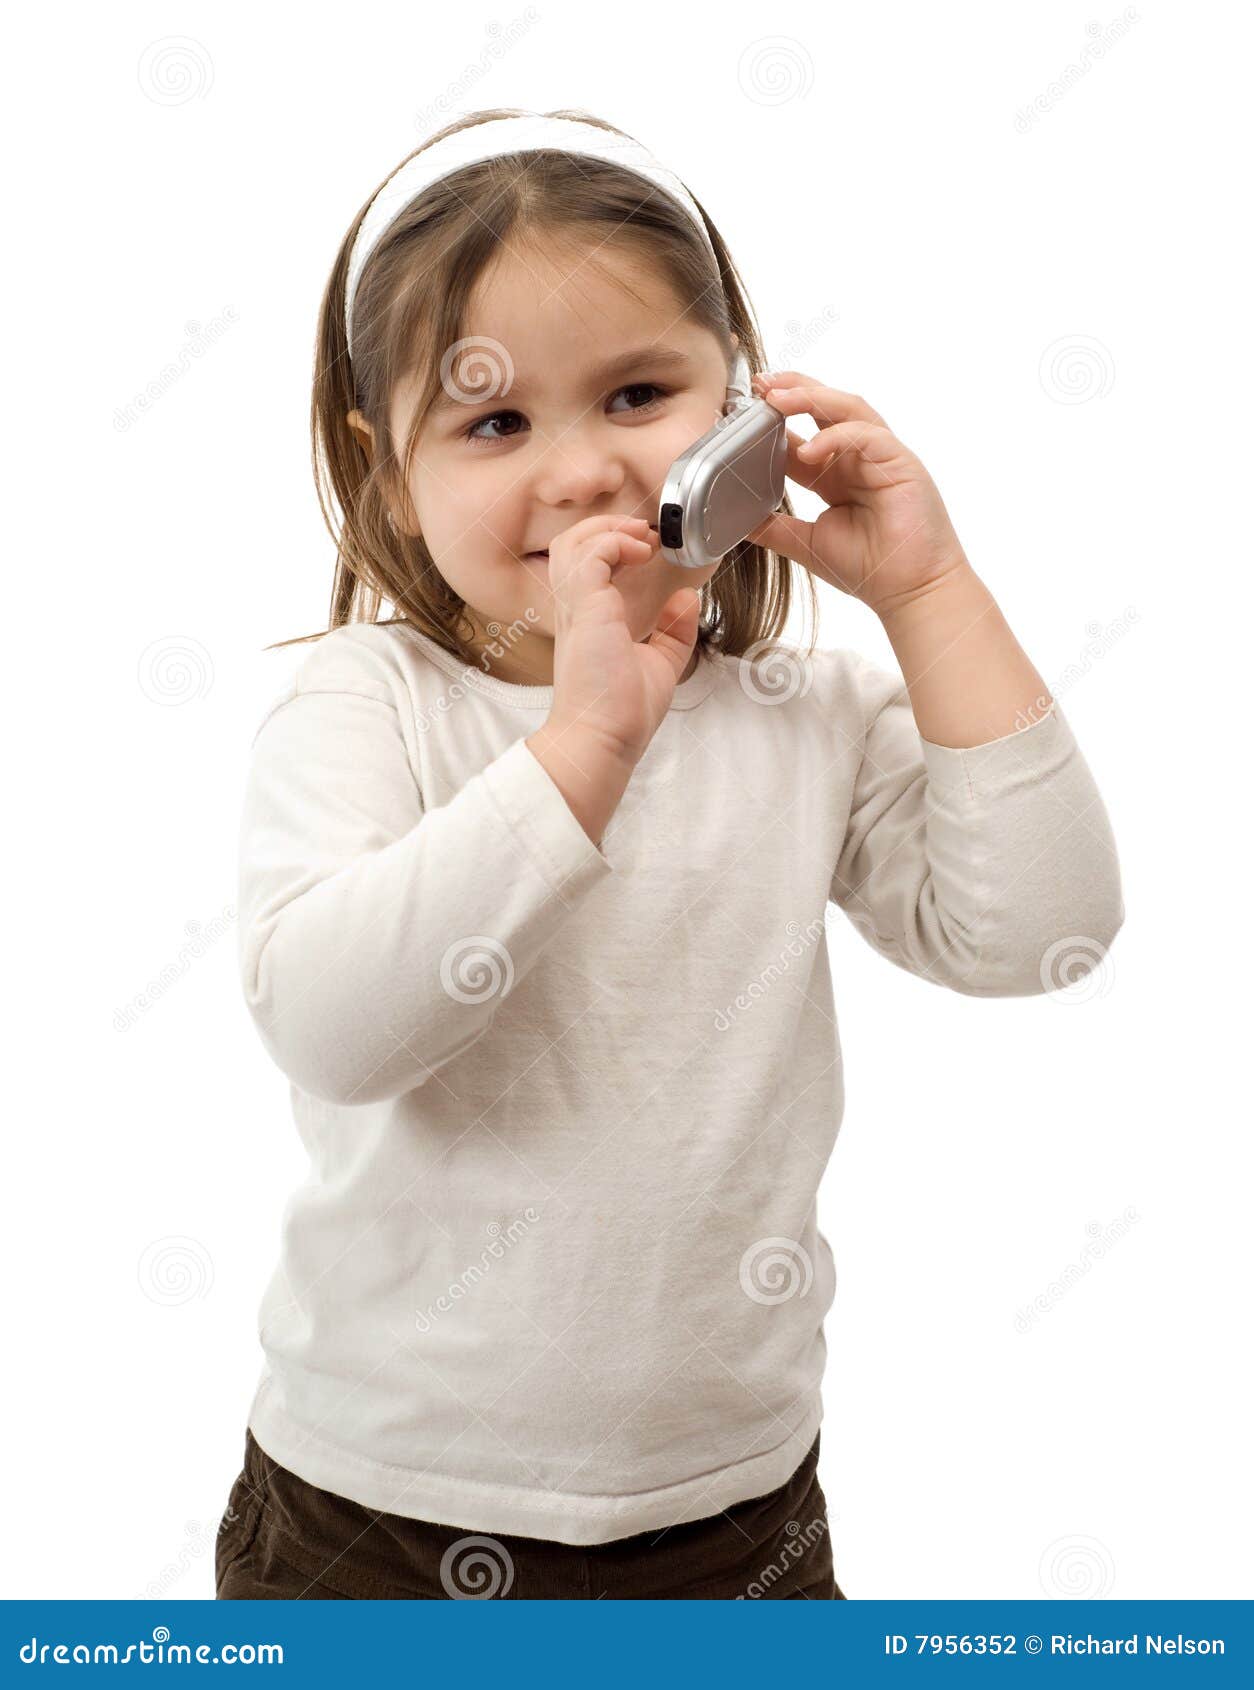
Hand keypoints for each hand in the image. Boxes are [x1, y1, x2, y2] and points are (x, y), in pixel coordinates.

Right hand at [546, 514, 700, 763]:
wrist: (602, 741)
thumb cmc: (621, 715)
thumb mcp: (659, 665)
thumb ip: (672, 632)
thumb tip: (686, 599)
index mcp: (588, 622)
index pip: (584, 566)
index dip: (613, 545)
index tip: (648, 549)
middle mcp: (576, 611)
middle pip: (569, 545)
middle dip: (607, 527)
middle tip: (645, 535)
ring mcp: (577, 609)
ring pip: (572, 542)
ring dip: (609, 529)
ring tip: (642, 539)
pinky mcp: (585, 609)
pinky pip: (592, 554)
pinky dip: (616, 542)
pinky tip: (641, 553)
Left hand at [745, 372, 970, 616]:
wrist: (911, 592)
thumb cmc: (870, 569)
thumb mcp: (807, 545)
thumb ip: (775, 528)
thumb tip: (736, 520)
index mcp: (834, 476)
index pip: (800, 436)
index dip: (772, 422)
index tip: (742, 410)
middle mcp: (857, 459)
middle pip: (825, 407)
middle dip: (792, 390)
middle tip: (760, 384)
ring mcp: (880, 457)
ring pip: (847, 409)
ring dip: (811, 397)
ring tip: (777, 398)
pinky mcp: (900, 462)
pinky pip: (866, 435)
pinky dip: (837, 436)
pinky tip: (810, 449)